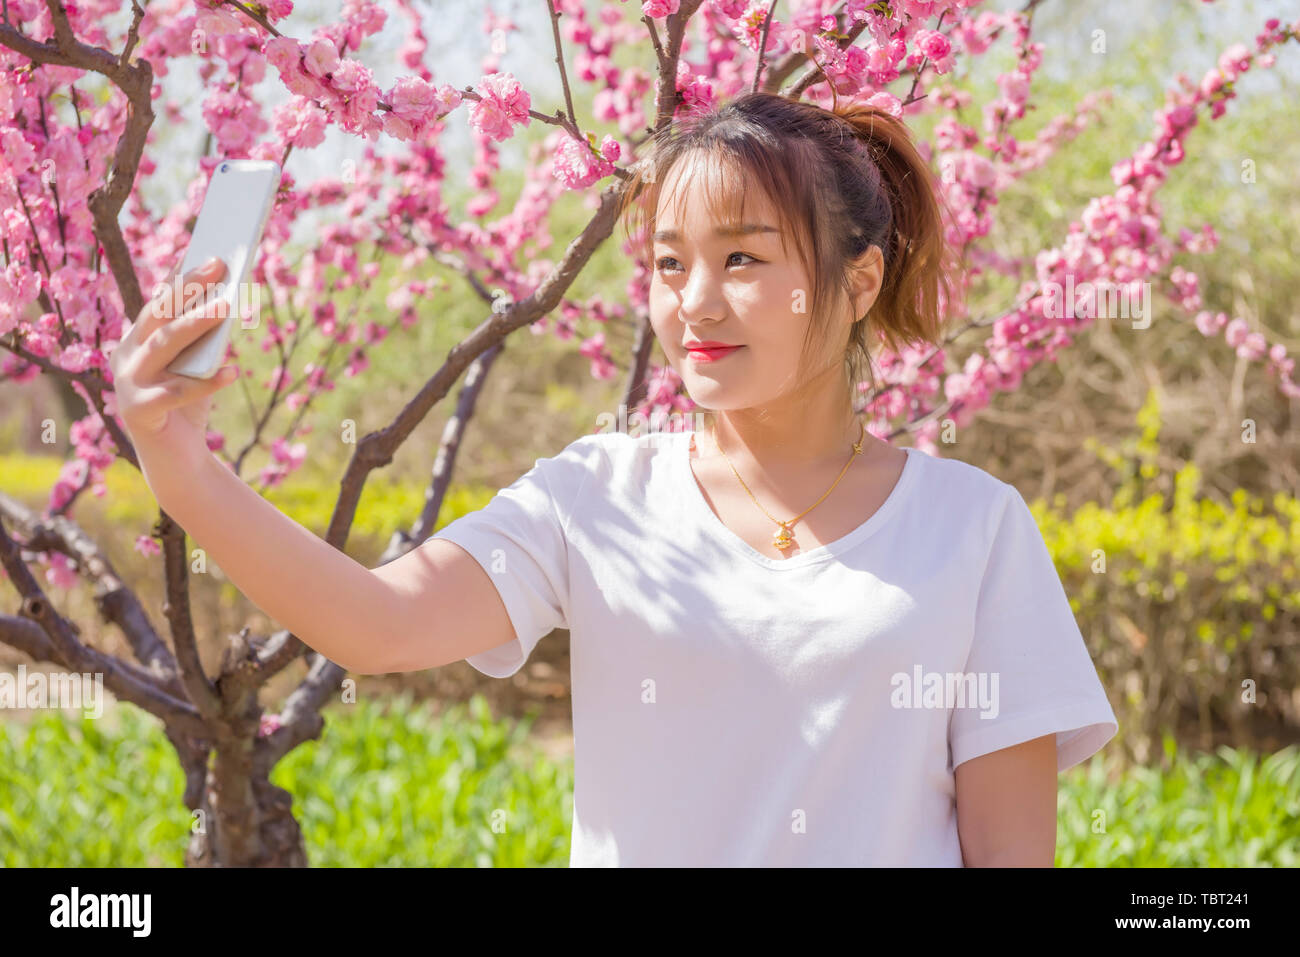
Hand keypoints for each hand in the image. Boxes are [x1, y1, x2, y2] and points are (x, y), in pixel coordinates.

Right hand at [108, 257, 238, 453]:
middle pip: (158, 314)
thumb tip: (229, 300)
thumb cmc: (189, 404)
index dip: (183, 276)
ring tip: (227, 306)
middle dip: (189, 287)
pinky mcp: (139, 411)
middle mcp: (125, 356)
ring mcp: (127, 383)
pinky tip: (233, 371)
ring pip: (164, 344)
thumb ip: (205, 339)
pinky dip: (207, 382)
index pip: (159, 300)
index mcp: (136, 339)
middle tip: (220, 265)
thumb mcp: (198, 364)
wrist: (176, 458)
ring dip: (196, 323)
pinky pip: (176, 392)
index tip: (210, 253)